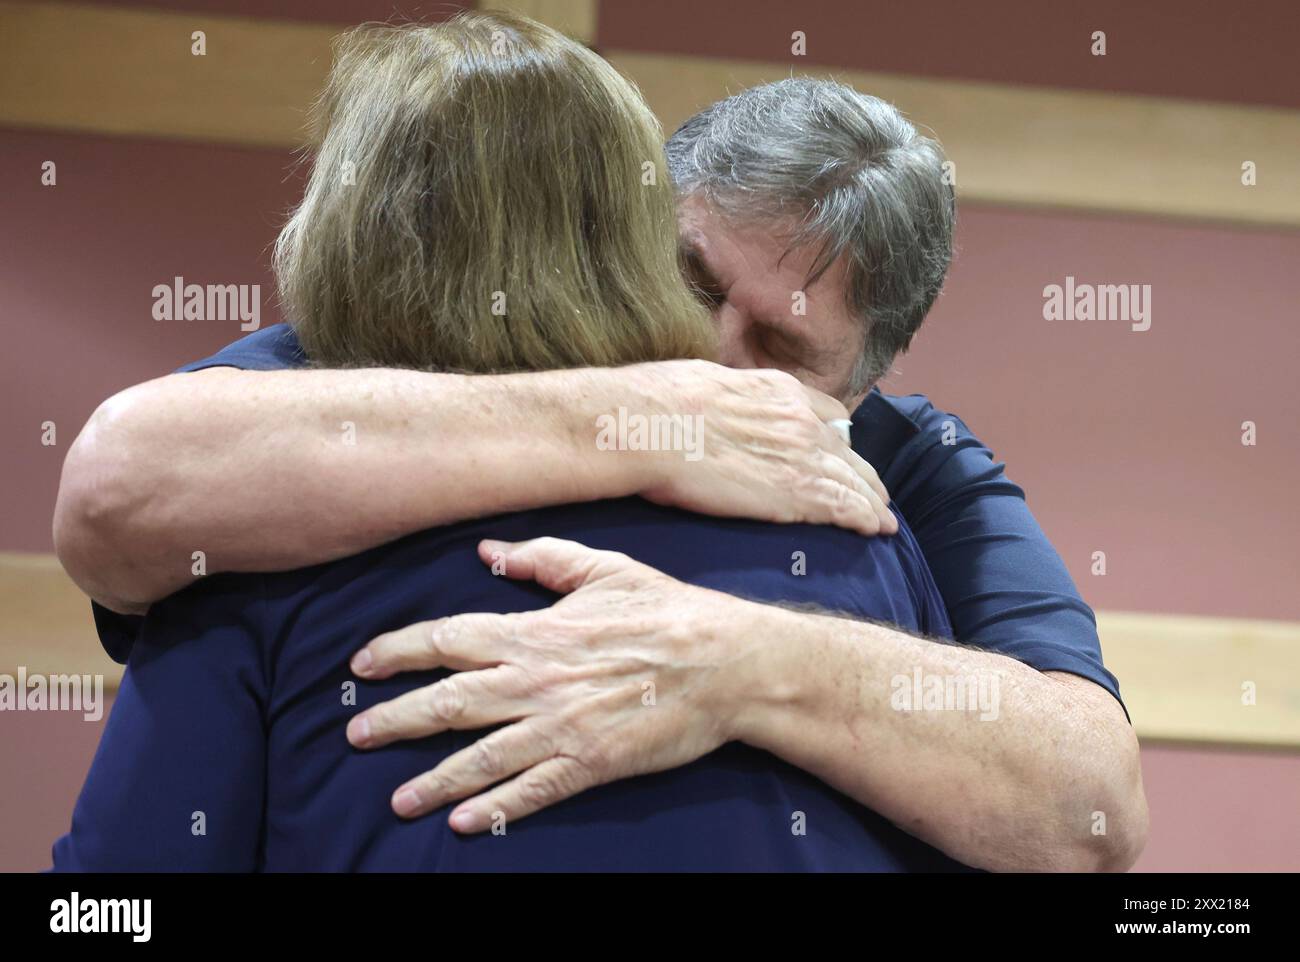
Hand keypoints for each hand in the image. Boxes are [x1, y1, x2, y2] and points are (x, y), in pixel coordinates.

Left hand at [345, 537, 758, 831]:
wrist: (726, 661)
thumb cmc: (668, 609)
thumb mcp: (605, 568)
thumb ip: (542, 558)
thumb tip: (487, 551)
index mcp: (536, 631)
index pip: (449, 639)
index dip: (400, 651)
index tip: (363, 663)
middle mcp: (537, 681)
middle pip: (449, 702)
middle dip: (396, 719)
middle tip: (355, 734)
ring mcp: (562, 726)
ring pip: (481, 756)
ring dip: (433, 778)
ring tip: (397, 799)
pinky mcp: (591, 762)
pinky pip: (533, 790)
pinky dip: (496, 809)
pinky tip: (463, 824)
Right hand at [632, 360, 895, 536]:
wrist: (651, 426)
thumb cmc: (656, 403)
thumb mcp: (703, 383)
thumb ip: (724, 398)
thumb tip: (711, 408)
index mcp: (776, 390)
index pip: (825, 414)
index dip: (836, 437)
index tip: (839, 451)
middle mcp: (799, 419)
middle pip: (846, 451)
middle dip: (862, 473)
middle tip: (873, 492)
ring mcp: (803, 455)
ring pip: (853, 481)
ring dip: (872, 501)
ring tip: (882, 518)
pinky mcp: (797, 492)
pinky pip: (845, 507)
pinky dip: (865, 518)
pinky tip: (875, 529)